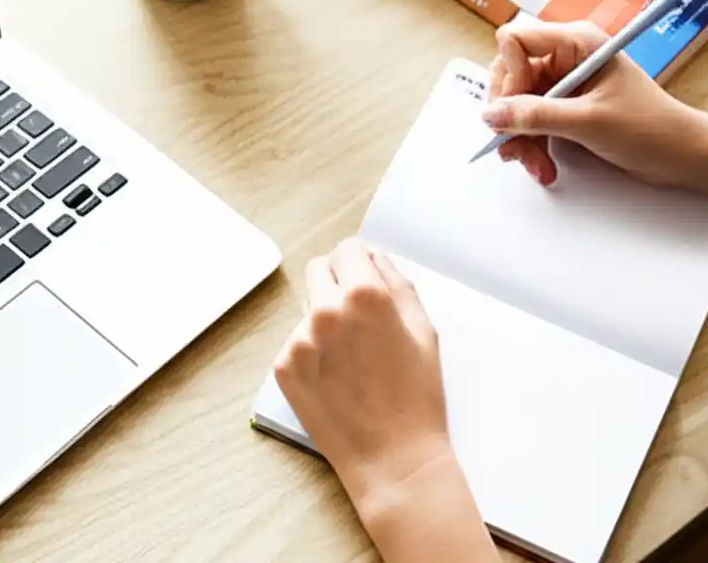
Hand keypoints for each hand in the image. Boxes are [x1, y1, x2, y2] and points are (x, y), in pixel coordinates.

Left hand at [274, 238, 448, 505]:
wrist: (393, 459)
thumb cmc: (417, 397)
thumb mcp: (424, 331)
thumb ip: (398, 284)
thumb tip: (375, 257)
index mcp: (364, 295)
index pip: (347, 249)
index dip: (360, 262)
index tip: (365, 278)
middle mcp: (325, 310)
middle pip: (318, 269)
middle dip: (337, 282)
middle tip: (358, 316)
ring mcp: (299, 339)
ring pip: (306, 307)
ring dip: (324, 319)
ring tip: (352, 358)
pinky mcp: (283, 366)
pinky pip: (295, 341)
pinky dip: (312, 351)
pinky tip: (336, 377)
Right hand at [484, 19, 705, 186]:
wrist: (682, 155)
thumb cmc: (650, 128)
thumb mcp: (589, 121)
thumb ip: (536, 115)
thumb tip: (491, 115)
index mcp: (576, 42)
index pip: (514, 41)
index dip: (509, 76)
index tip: (517, 108)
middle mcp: (566, 57)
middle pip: (510, 78)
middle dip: (510, 117)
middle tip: (515, 148)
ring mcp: (564, 83)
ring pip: (516, 106)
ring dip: (520, 139)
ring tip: (537, 167)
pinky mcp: (565, 107)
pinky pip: (530, 122)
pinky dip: (531, 146)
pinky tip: (544, 166)